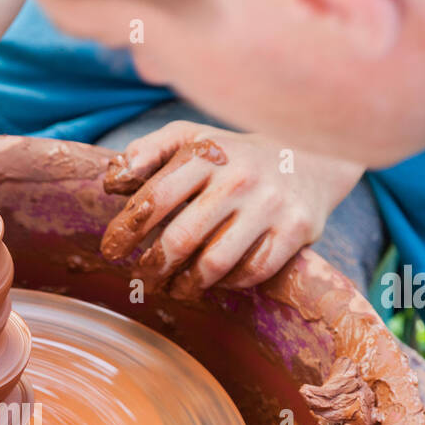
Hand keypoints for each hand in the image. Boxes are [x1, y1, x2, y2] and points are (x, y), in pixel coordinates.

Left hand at [101, 122, 364, 297]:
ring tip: (172, 288)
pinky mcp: (297, 229)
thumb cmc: (236, 154)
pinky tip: (215, 281)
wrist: (312, 153)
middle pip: (181, 238)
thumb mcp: (193, 137)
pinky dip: (227, 283)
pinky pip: (252, 271)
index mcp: (208, 154)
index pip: (155, 198)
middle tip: (141, 277)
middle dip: (152, 266)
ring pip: (215, 263)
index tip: (111, 251)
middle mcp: (239, 178)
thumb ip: (149, 152)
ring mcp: (270, 205)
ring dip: (185, 284)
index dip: (127, 230)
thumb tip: (111, 182)